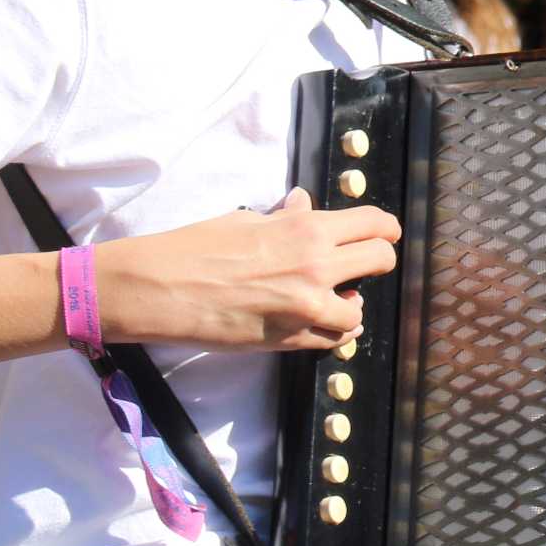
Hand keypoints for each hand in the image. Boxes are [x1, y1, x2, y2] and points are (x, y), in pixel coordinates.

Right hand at [96, 188, 400, 352]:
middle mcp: (316, 267)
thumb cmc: (197, 247)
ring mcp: (307, 307)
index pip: (374, 224)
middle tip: (363, 263)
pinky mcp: (291, 340)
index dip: (384, 228)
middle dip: (376, 260)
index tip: (383, 233)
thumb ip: (284, 218)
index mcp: (306, 229)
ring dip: (351, 305)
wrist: (161, 287)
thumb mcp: (245, 220)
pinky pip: (334, 340)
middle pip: (382, 260)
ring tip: (334, 299)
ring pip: (361, 311)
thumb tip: (303, 204)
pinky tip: (322, 323)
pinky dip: (334, 332)